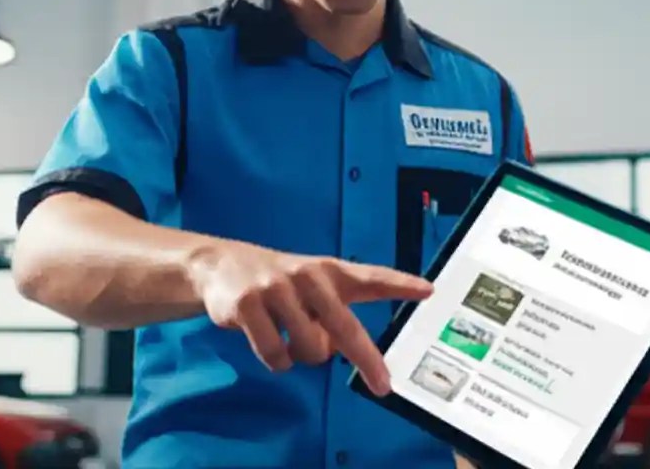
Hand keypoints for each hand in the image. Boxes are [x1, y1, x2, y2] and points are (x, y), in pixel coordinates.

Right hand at [190, 240, 433, 394]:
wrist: (221, 264)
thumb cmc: (281, 283)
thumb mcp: (312, 287)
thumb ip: (334, 314)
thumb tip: (341, 352)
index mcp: (330, 272)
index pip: (372, 276)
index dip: (401, 284)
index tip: (428, 290)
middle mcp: (309, 277)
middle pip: (346, 327)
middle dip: (367, 360)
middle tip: (382, 385)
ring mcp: (277, 289)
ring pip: (308, 350)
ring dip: (301, 356)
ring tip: (288, 336)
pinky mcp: (249, 306)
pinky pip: (275, 355)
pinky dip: (276, 360)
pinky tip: (267, 340)